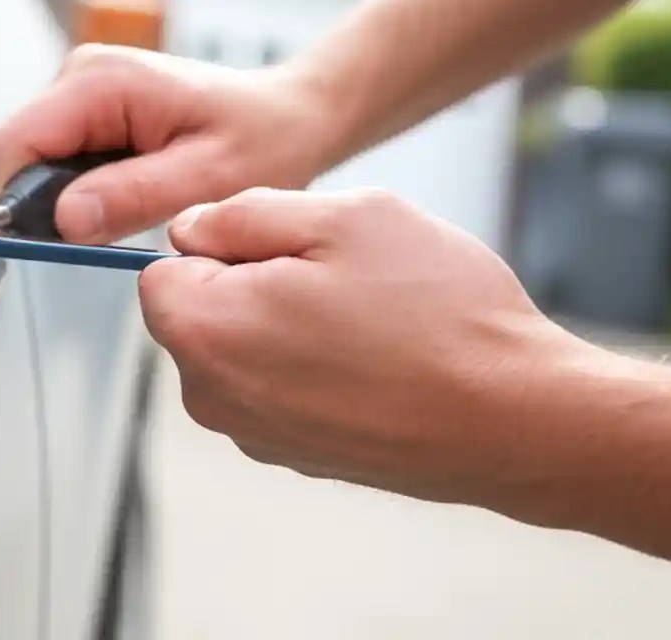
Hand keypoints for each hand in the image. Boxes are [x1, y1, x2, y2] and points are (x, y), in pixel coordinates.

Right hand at [0, 44, 346, 244]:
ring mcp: (82, 89)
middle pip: (19, 154)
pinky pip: (59, 161)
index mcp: (101, 81)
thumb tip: (64, 219)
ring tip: (133, 210)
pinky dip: (84, 191)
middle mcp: (81, 74)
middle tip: (109, 234)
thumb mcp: (205, 179)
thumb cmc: (263, 140)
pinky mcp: (90, 110)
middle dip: (49, 205)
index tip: (52, 245)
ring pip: (36, 163)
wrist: (290, 116)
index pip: (15, 145)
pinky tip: (132, 196)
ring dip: (70, 200)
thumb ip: (131, 196)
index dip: (18, 203)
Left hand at [139, 187, 589, 507]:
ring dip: (283, 324)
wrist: (512, 418)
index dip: (219, 245)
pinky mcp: (292, 455)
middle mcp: (211, 395)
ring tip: (364, 320)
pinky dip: (309, 367)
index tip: (286, 248)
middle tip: (336, 278)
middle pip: (197, 313)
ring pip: (240, 349)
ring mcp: (252, 434)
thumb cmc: (435, 313)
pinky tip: (374, 361)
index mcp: (205, 331)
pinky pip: (275, 388)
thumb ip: (242, 214)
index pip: (158, 271)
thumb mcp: (340, 218)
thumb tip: (187, 229)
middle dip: (249, 284)